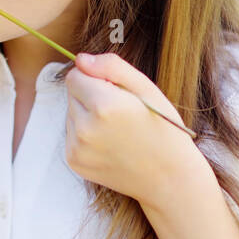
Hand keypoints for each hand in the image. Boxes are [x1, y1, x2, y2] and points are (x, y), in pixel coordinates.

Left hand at [64, 52, 197, 203]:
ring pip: (70, 114)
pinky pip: (70, 134)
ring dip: (87, 116)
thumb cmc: (163, 129)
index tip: (116, 92)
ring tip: (116, 130)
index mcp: (104, 105)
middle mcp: (85, 128)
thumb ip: (111, 67)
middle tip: (120, 113)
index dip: (96, 79)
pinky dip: (85, 135)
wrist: (168, 178)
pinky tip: (109, 143)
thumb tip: (80, 60)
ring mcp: (77, 148)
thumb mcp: (147, 89)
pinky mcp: (74, 161)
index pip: (75, 75)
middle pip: (71, 94)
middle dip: (90, 96)